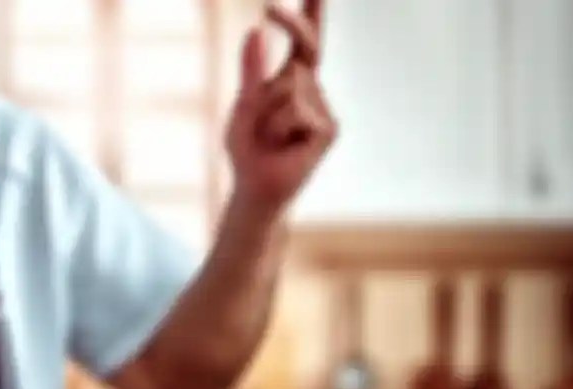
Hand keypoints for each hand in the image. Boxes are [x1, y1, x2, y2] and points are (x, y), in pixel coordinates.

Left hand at [226, 0, 336, 216]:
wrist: (256, 187)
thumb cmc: (248, 148)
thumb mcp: (243, 105)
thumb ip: (250, 71)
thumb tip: (255, 31)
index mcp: (292, 79)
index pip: (306, 40)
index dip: (313, 13)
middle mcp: (312, 88)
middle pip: (307, 47)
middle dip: (291, 21)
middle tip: (269, 5)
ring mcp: (324, 107)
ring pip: (290, 85)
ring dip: (267, 111)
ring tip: (269, 135)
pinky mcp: (329, 128)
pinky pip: (295, 110)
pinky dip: (278, 128)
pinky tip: (285, 146)